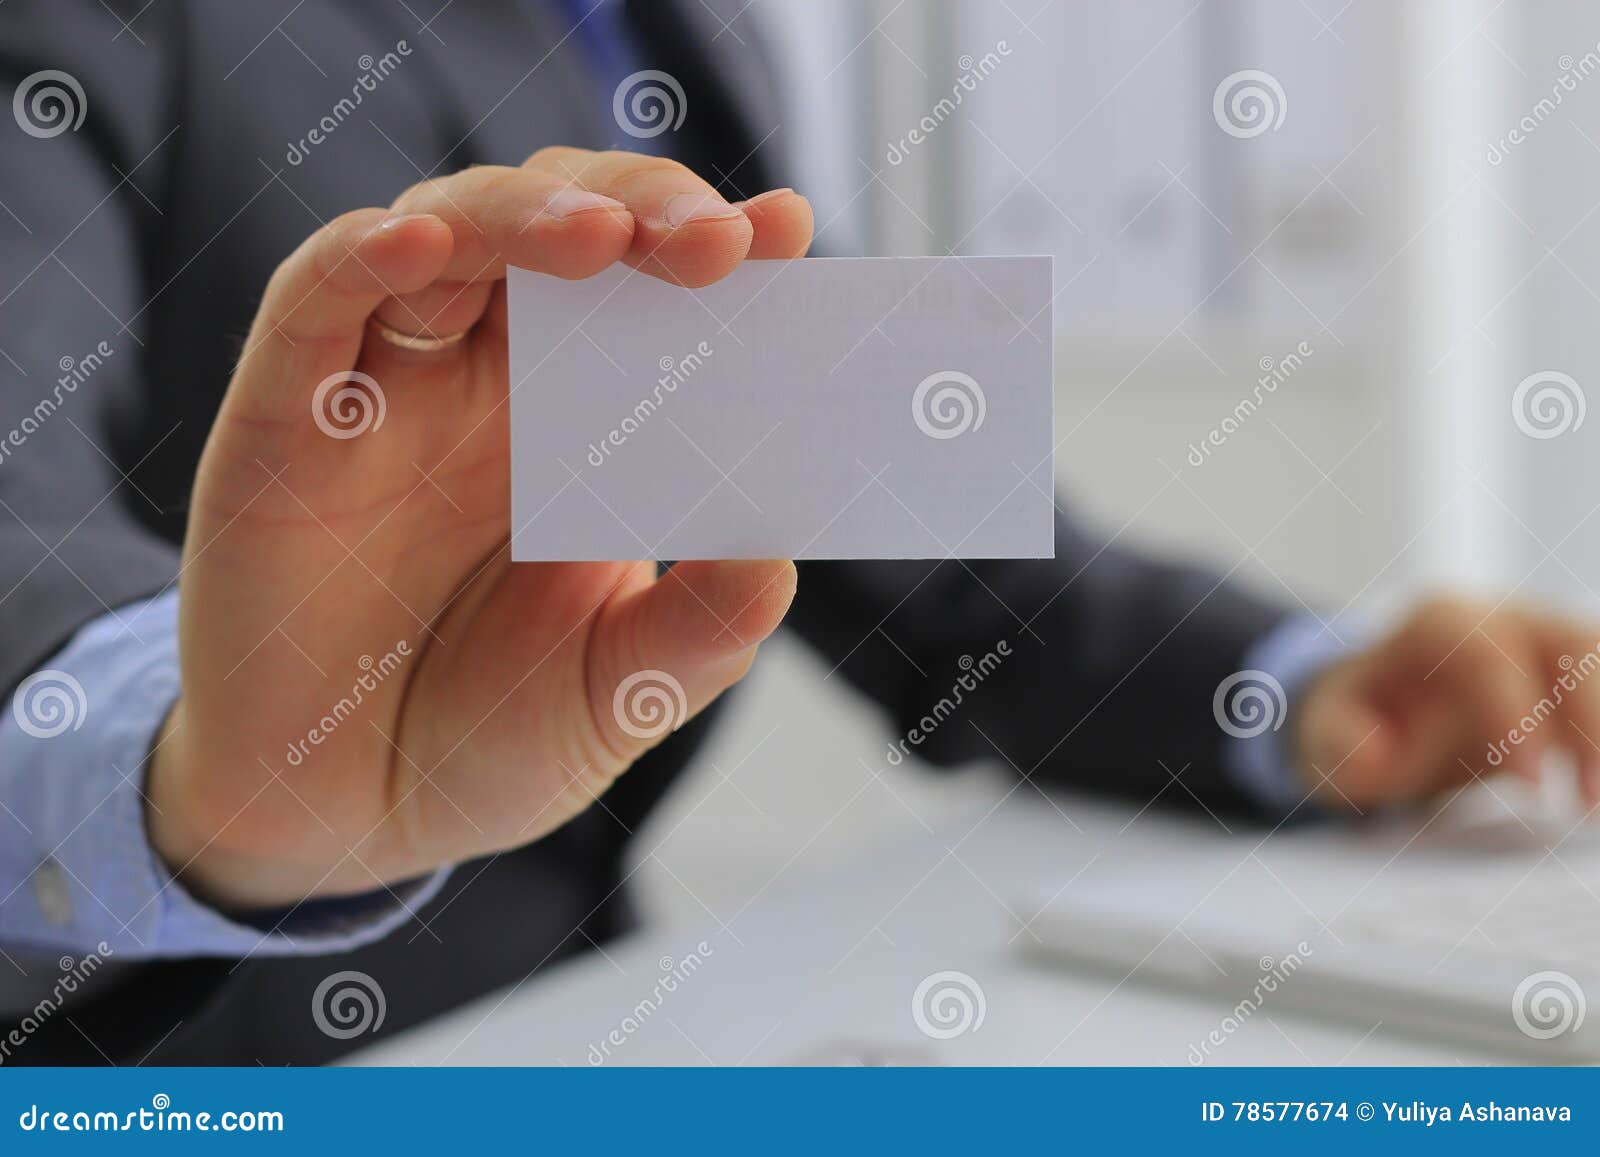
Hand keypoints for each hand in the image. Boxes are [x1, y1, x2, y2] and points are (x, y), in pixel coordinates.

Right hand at [147, 151, 814, 908]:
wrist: (341, 819)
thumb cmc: (483, 736)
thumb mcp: (615, 693)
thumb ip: (696, 629)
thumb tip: (779, 558)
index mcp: (581, 426)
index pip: (652, 297)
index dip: (719, 250)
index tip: (792, 235)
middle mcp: (487, 385)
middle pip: (559, 229)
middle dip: (640, 207)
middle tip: (718, 242)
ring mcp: (387, 392)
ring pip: (447, 233)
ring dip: (524, 213)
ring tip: (603, 235)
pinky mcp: (285, 418)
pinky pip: (314, 300)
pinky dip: (364, 254)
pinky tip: (423, 241)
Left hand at [1293, 596, 1599, 811]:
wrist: (1382, 708)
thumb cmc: (1358, 720)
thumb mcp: (1326, 733)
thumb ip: (1339, 738)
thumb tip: (1371, 753)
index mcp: (1439, 623)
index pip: (1487, 651)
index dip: (1514, 713)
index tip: (1531, 784)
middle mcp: (1503, 619)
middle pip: (1571, 643)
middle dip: (1592, 721)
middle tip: (1590, 804)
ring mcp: (1546, 642)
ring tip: (1598, 807)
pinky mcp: (1572, 678)